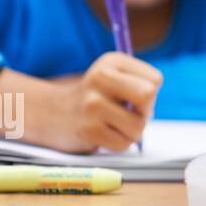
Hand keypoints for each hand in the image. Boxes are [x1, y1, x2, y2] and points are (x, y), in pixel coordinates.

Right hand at [26, 52, 162, 152]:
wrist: (51, 112)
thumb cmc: (96, 97)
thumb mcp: (116, 77)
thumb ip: (141, 85)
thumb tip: (149, 110)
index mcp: (112, 61)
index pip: (155, 79)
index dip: (151, 93)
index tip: (133, 97)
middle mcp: (99, 78)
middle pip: (148, 95)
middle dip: (145, 111)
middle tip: (131, 113)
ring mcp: (91, 104)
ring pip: (138, 125)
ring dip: (132, 132)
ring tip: (114, 125)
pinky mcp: (87, 130)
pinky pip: (123, 144)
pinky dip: (119, 143)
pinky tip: (103, 135)